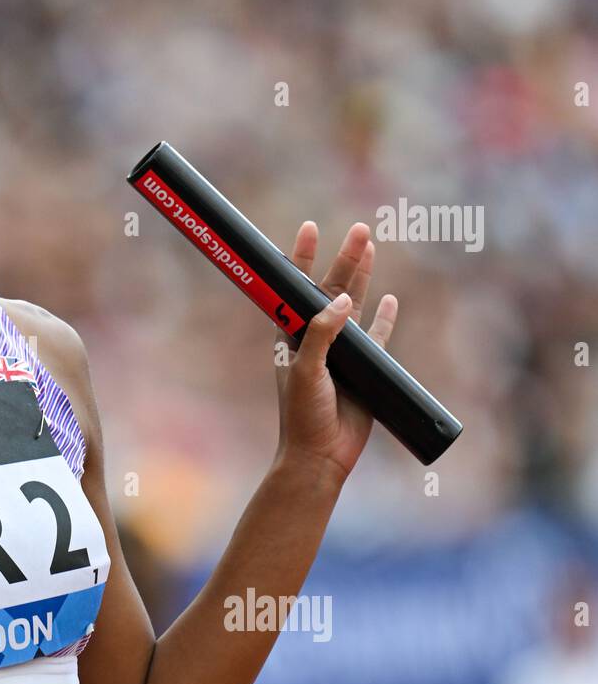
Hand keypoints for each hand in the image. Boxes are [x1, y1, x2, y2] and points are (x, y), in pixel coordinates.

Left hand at [273, 221, 397, 482]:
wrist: (321, 455)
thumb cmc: (303, 414)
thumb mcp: (307, 370)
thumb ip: (322, 335)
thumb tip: (344, 299)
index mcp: (293, 335)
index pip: (296, 288)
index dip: (303, 257)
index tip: (311, 227)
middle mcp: (316, 339)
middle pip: (332, 289)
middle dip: (344, 258)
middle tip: (360, 229)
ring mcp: (341, 352)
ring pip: (355, 305)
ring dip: (363, 277)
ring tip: (371, 247)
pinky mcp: (364, 369)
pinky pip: (377, 337)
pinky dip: (384, 318)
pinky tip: (391, 299)